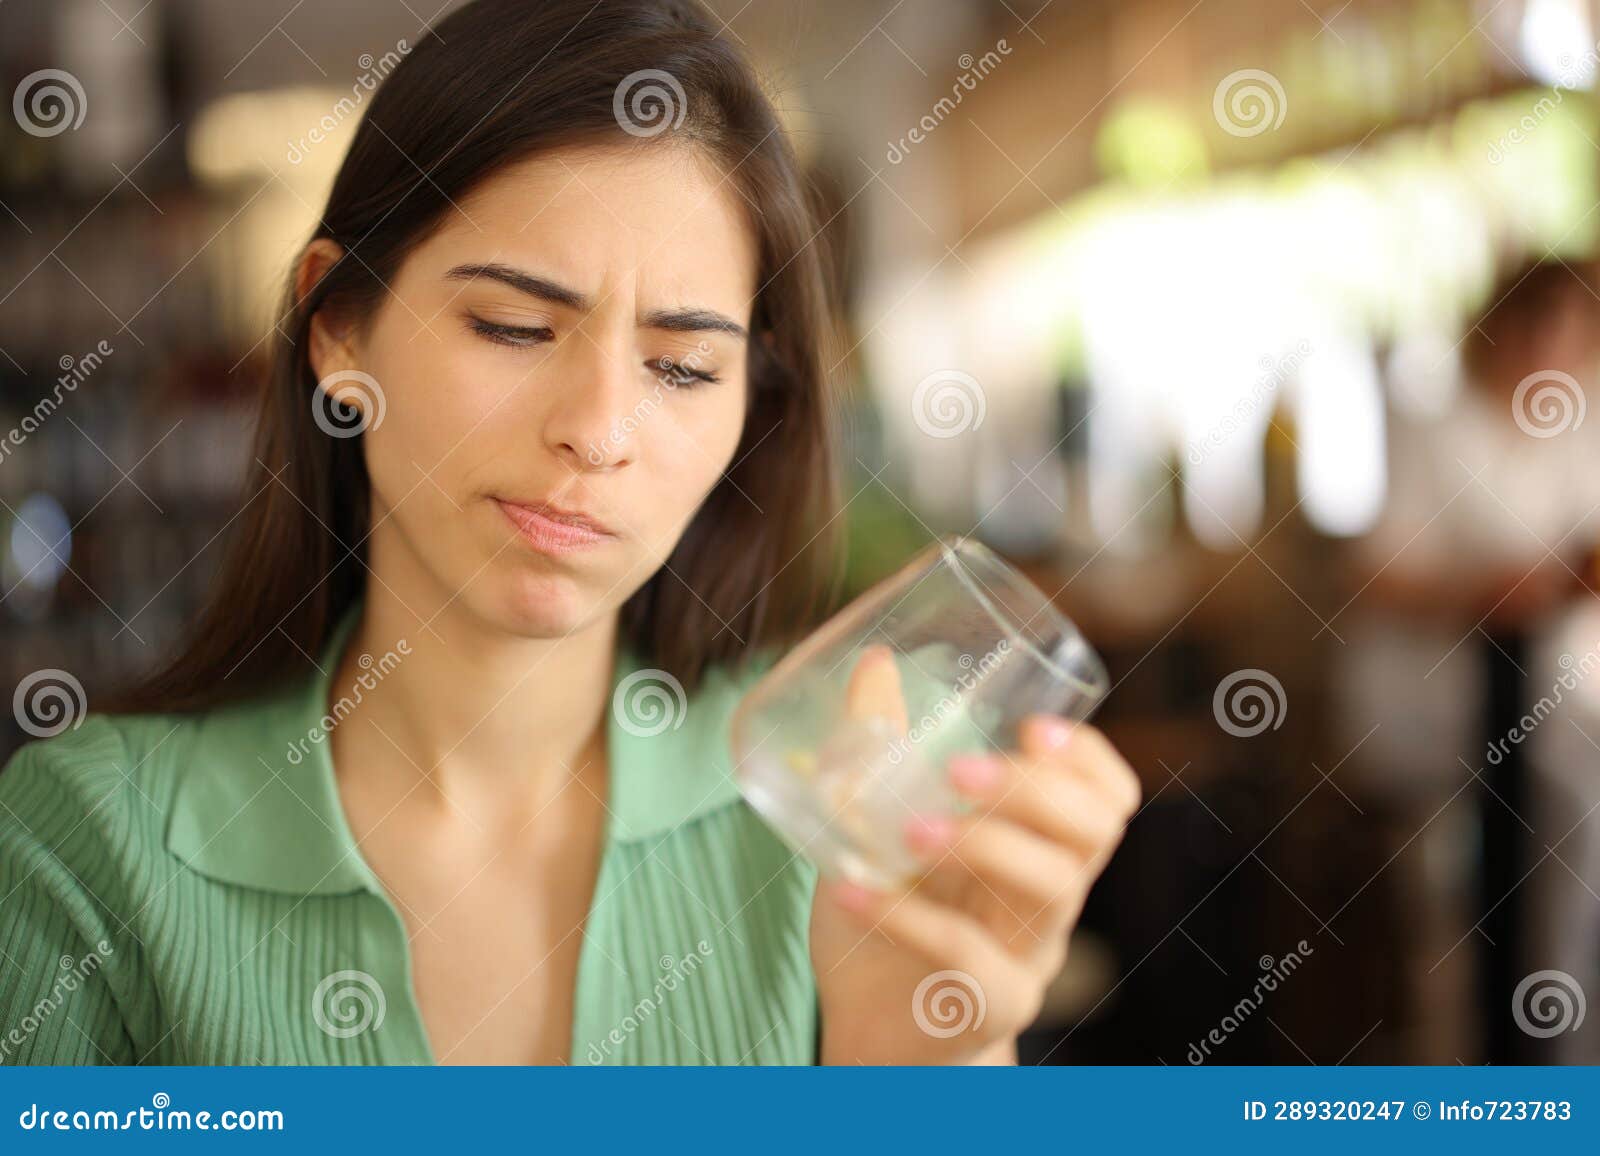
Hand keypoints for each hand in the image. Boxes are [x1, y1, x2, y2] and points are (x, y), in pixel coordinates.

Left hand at [809, 645, 1139, 1064]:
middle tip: (961, 770)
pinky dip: (910, 916)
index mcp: (1036, 849)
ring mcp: (1028, 954)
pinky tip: (854, 891)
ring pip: (1055, 887)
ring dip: (985, 843)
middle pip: (1095, 831)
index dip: (1086, 757)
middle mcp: (1048, 899)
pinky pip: (973, 956)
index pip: (1105, 797)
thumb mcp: (876, 829)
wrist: (866, 1034)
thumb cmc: (884, 919)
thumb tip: (871, 664)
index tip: (1032, 727)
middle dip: (1037, 787)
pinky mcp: (992, 1004)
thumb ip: (878, 758)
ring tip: (910, 831)